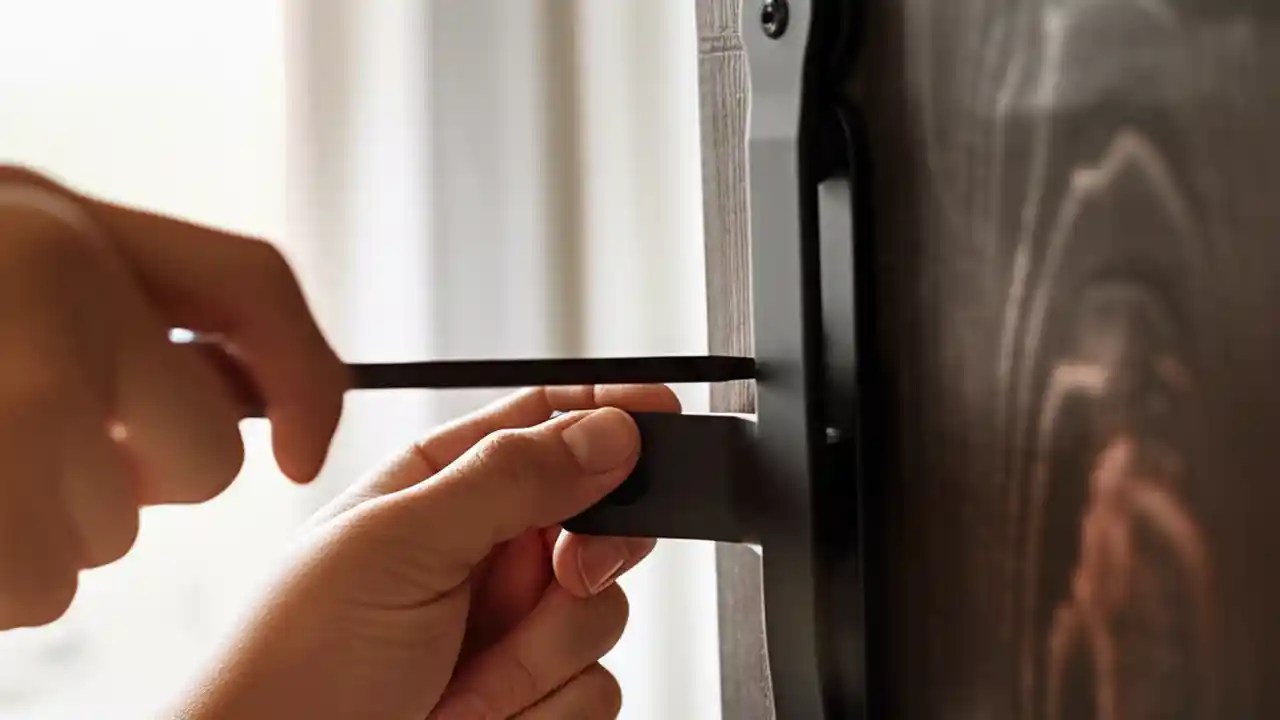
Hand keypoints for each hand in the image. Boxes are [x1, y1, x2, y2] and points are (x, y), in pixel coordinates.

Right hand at [0, 167, 347, 627]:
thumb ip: (123, 307)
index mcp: (60, 227)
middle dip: (128, 483)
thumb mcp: (1, 251)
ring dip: (34, 538)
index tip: (307, 454)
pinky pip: (28, 590)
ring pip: (97, 546)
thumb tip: (246, 401)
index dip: (310, 376)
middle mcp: (48, 298)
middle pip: (199, 463)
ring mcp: (5, 405)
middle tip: (22, 449)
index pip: (251, 287)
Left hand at [179, 385, 676, 719]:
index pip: (545, 423)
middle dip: (584, 558)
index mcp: (441, 490)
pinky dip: (538, 712)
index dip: (608, 413)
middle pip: (597, 522)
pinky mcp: (532, 703)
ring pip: (603, 615)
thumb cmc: (296, 666)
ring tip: (460, 684)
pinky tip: (471, 718)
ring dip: (536, 659)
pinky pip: (596, 693)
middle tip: (557, 574)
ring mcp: (510, 634)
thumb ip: (509, 479)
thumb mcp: (397, 546)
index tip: (663, 416)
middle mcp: (484, 557)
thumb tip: (609, 430)